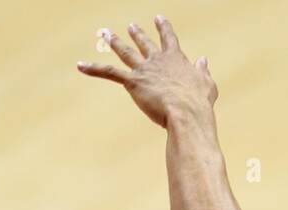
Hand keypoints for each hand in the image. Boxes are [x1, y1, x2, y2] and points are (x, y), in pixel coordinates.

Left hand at [77, 16, 216, 127]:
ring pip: (125, 53)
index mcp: (176, 59)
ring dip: (114, 42)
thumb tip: (203, 60)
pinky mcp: (133, 82)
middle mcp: (158, 60)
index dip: (163, 28)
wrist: (186, 112)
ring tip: (105, 33)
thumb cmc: (199, 103)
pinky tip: (80, 64)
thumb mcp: (207, 85)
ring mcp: (144, 69)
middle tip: (130, 26)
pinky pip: (109, 73)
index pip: (168, 39)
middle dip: (137, 34)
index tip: (158, 18)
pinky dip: (94, 68)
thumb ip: (203, 72)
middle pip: (144, 43)